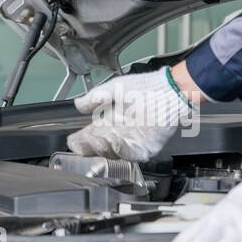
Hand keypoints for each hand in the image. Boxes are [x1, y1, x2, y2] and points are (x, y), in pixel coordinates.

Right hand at [67, 68, 192, 161]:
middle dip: (89, 147)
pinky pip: (132, 154)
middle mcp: (119, 135)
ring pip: (113, 154)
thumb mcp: (113, 89)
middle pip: (99, 149)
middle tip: (84, 142)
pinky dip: (122, 150)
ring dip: (103, 148)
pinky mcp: (146, 148)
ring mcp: (132, 143)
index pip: (90, 136)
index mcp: (109, 122)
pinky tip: (115, 141)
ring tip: (98, 139)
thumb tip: (78, 104)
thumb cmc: (145, 87)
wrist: (168, 90)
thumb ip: (95, 98)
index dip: (81, 141)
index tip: (73, 141)